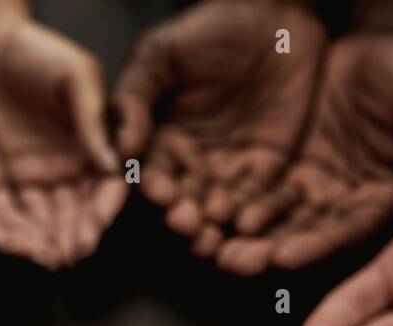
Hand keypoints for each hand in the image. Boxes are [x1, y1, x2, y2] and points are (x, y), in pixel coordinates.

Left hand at [0, 20, 126, 266]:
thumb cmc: (38, 51)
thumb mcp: (75, 75)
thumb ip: (92, 116)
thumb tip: (110, 163)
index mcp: (91, 148)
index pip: (104, 186)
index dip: (101, 209)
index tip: (95, 227)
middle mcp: (64, 171)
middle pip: (73, 211)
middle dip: (72, 235)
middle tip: (69, 255)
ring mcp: (31, 181)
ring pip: (40, 219)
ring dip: (42, 241)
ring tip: (41, 259)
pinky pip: (2, 211)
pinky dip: (3, 230)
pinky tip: (6, 244)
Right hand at [114, 0, 324, 256]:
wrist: (273, 15)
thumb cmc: (209, 27)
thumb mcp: (161, 55)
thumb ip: (135, 98)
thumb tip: (120, 149)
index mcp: (161, 139)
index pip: (152, 174)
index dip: (155, 189)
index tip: (161, 196)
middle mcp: (191, 161)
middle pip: (184, 201)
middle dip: (185, 217)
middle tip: (189, 225)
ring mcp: (229, 168)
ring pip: (218, 211)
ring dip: (216, 228)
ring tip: (216, 237)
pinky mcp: (266, 169)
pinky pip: (259, 201)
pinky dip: (254, 217)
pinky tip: (249, 224)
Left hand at [216, 32, 392, 273]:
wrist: (378, 43)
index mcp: (382, 203)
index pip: (344, 233)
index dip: (313, 245)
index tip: (281, 257)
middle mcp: (343, 204)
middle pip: (302, 234)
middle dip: (265, 250)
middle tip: (232, 262)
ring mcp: (313, 187)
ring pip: (274, 217)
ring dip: (243, 233)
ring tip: (211, 245)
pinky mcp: (287, 167)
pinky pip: (256, 186)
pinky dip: (234, 199)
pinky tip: (209, 209)